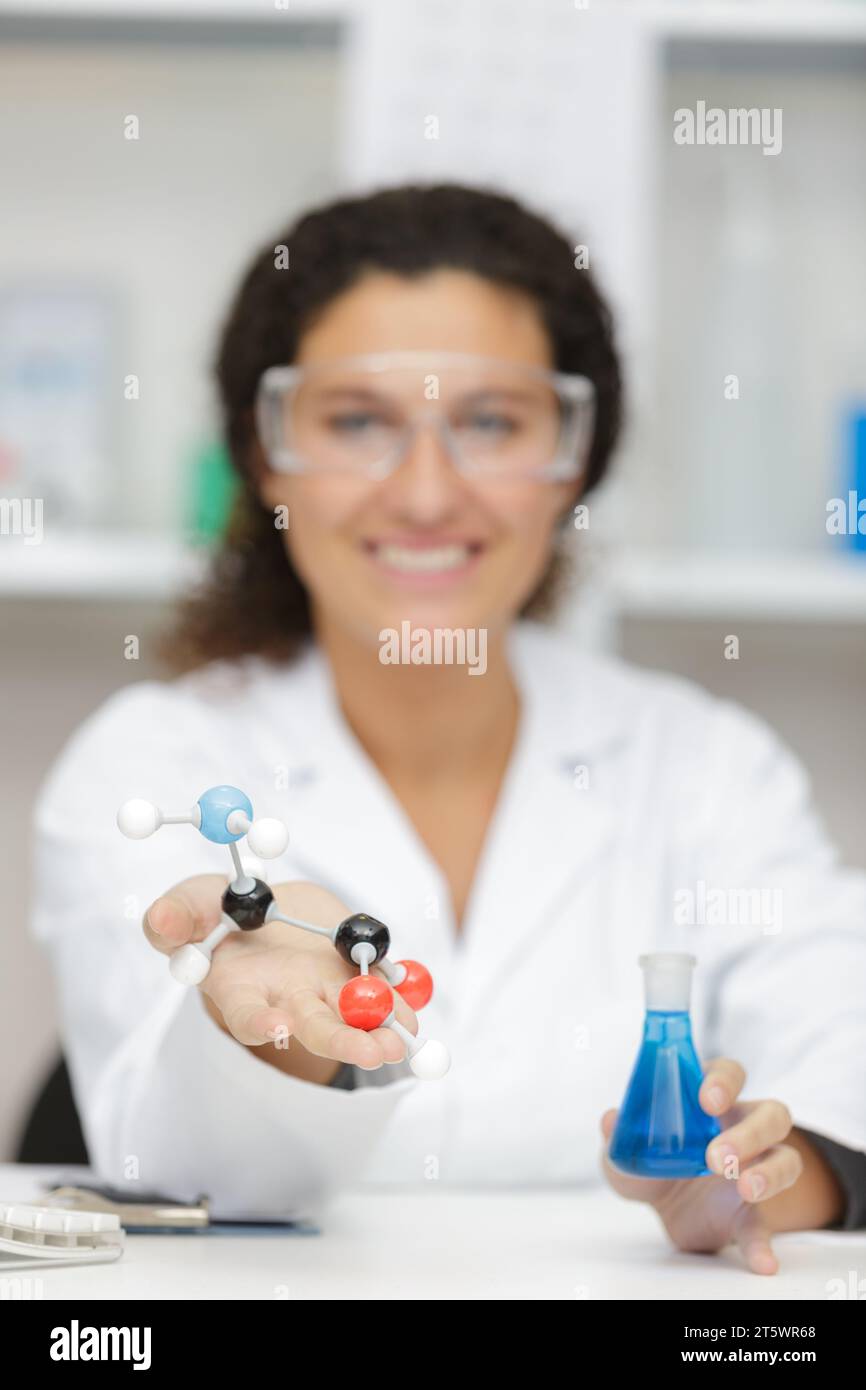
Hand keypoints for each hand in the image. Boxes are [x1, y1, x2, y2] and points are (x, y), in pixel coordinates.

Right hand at [143, 875, 417, 1079]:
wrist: (275, 908)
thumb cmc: (228, 910)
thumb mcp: (196, 902)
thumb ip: (176, 915)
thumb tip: (161, 924)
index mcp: (242, 989)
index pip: (248, 1015)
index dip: (261, 1024)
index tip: (278, 1027)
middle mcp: (288, 1000)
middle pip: (315, 1027)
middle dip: (342, 1041)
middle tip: (371, 1051)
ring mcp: (327, 994)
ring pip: (355, 1019)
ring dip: (380, 1032)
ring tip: (400, 1042)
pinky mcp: (358, 978)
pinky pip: (383, 997)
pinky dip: (399, 1004)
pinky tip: (409, 1016)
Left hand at [600, 1058, 802, 1274]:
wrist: (666, 1209)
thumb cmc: (652, 1161)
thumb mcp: (625, 1148)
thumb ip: (618, 1134)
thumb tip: (611, 1120)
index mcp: (711, 1103)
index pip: (730, 1074)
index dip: (724, 1081)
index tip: (707, 1098)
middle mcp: (741, 1129)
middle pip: (771, 1115)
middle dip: (749, 1133)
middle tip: (717, 1156)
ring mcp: (754, 1170)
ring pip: (786, 1160)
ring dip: (769, 1173)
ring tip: (745, 1189)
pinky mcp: (750, 1214)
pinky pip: (766, 1227)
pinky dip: (765, 1244)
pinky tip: (763, 1261)